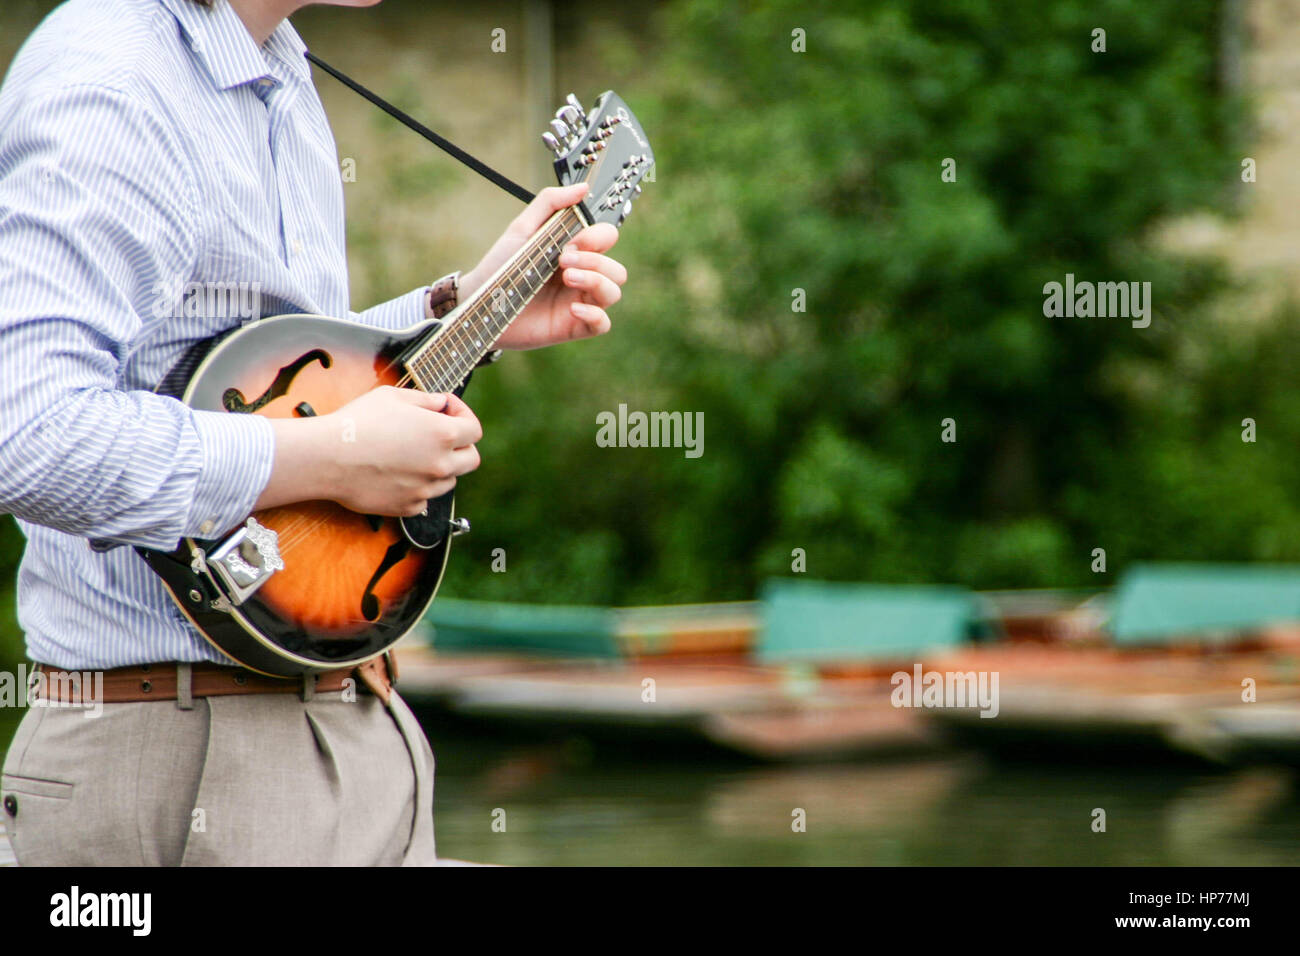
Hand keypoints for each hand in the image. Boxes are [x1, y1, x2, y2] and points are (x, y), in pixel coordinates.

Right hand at [258, 386, 481, 516]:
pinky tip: (398, 473)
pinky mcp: (408, 506)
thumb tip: (441, 403)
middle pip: (471, 459)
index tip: (446, 410)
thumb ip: (425, 399)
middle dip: (461, 446)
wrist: (327, 458)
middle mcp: (440, 464)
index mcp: (442, 434)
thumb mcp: (392, 397)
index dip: (463, 415)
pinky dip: (419, 487)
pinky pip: (425, 498)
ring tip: (413, 454)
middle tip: (440, 436)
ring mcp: (426, 489)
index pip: (475, 430)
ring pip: (449, 480)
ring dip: (440, 467)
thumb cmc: (357, 422)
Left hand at [460, 183, 626, 350]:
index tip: (570, 242)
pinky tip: (572, 309)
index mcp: (574, 252)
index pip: (607, 239)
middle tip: (562, 261)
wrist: (480, 303)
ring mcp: (579, 302)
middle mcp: (581, 277)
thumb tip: (583, 188)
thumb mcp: (523, 229)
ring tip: (567, 279)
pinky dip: (595, 314)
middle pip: (617, 268)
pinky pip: (603, 323)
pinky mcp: (573, 326)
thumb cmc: (500, 267)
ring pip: (614, 292)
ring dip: (596, 282)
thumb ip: (550, 203)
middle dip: (596, 262)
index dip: (596, 238)